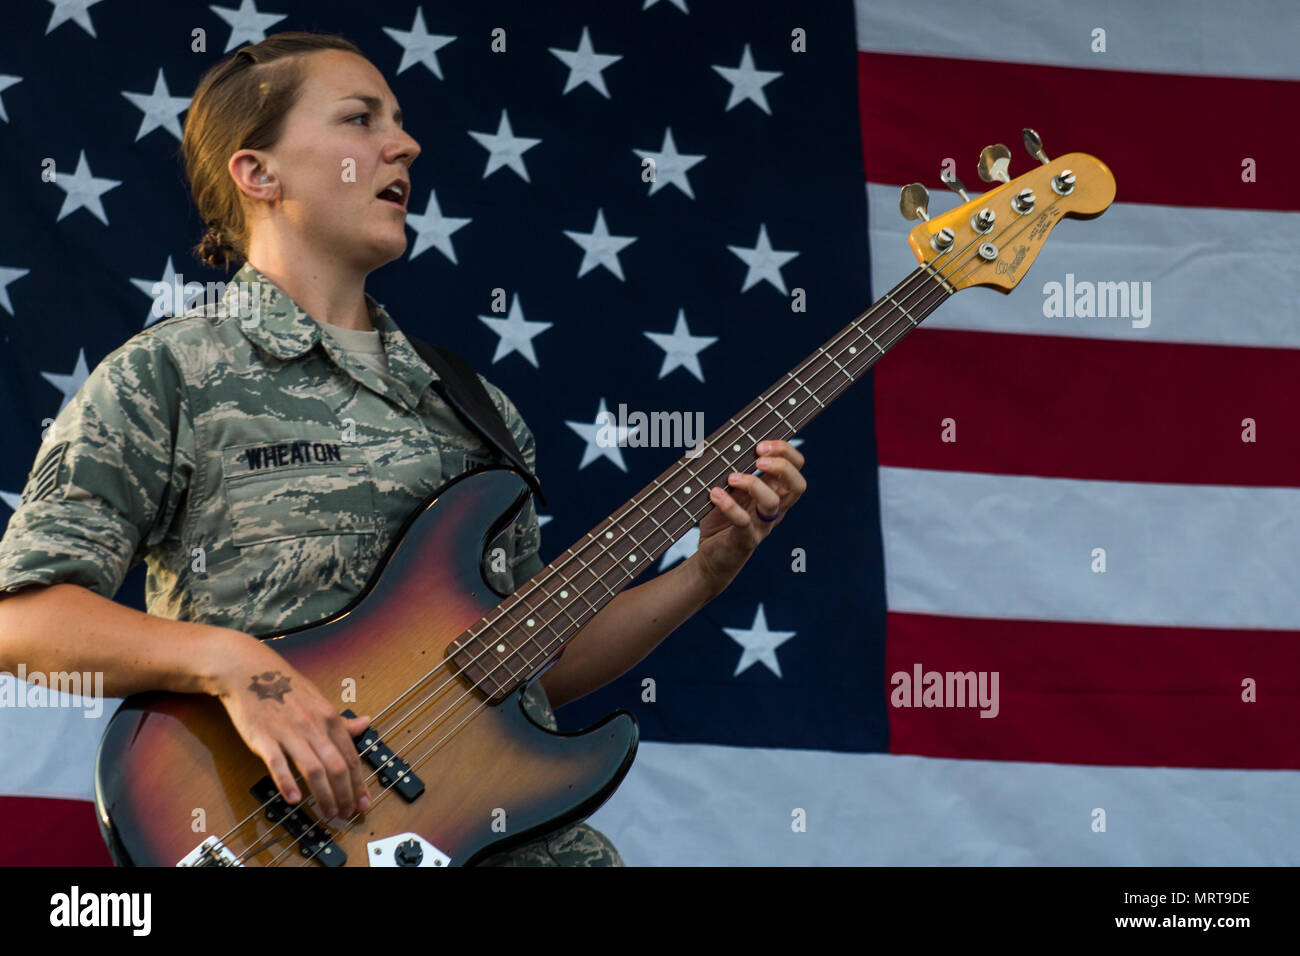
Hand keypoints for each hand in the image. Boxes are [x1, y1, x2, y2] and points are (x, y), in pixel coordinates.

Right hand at [209, 630, 372, 820]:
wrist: (248, 672)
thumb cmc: (284, 687)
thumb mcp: (318, 700)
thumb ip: (341, 720)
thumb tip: (366, 724)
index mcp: (328, 717)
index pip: (351, 757)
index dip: (359, 783)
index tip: (363, 803)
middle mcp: (313, 725)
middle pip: (337, 767)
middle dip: (345, 795)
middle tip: (346, 814)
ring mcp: (288, 732)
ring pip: (313, 769)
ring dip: (323, 796)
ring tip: (327, 813)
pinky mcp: (264, 737)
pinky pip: (278, 763)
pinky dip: (288, 782)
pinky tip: (294, 799)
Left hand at [693, 439, 806, 596]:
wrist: (711, 559)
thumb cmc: (722, 520)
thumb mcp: (731, 491)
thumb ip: (736, 471)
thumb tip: (728, 444)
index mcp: (775, 492)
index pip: (797, 468)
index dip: (786, 451)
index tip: (761, 444)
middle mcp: (774, 509)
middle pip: (797, 485)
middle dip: (782, 465)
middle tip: (758, 457)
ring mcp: (762, 526)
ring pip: (773, 503)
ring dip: (754, 484)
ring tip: (732, 477)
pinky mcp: (745, 540)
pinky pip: (744, 523)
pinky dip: (729, 506)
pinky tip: (714, 494)